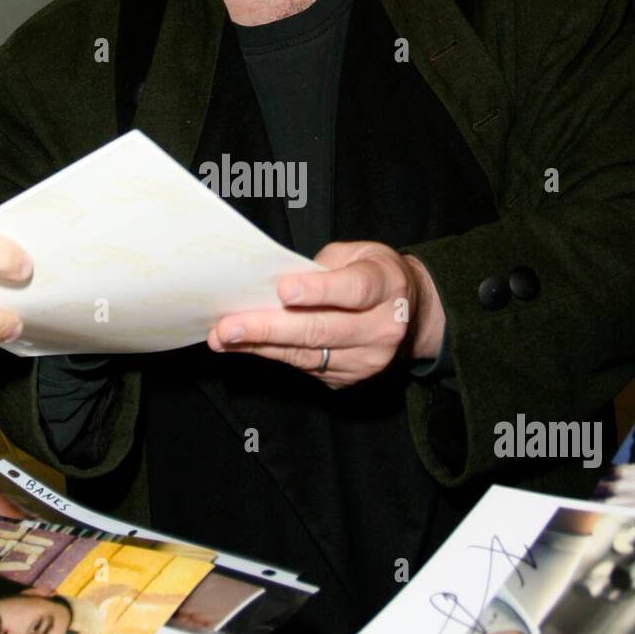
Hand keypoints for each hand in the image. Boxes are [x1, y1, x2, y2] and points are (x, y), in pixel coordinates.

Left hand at [207, 241, 444, 388]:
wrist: (412, 314)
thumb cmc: (375, 275)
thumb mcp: (358, 254)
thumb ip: (322, 268)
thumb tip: (274, 284)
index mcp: (387, 286)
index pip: (353, 290)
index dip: (318, 291)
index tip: (283, 291)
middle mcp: (382, 328)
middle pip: (321, 330)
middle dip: (269, 328)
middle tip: (228, 327)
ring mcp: (366, 360)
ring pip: (306, 354)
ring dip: (259, 346)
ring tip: (222, 338)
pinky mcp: (349, 379)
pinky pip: (303, 367)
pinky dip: (271, 355)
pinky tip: (244, 346)